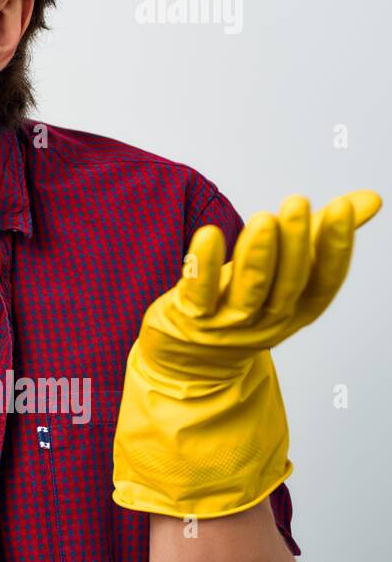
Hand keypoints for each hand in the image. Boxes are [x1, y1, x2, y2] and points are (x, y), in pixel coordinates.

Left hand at [113, 190, 380, 517]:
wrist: (189, 362)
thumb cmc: (240, 305)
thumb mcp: (283, 274)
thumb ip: (319, 235)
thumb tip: (371, 199)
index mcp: (296, 311)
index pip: (324, 282)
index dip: (335, 248)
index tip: (341, 208)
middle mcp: (267, 321)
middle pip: (288, 284)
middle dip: (296, 243)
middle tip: (298, 203)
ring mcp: (228, 325)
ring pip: (250, 291)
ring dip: (258, 254)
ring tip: (264, 218)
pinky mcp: (190, 320)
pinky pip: (199, 294)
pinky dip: (203, 265)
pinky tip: (208, 234)